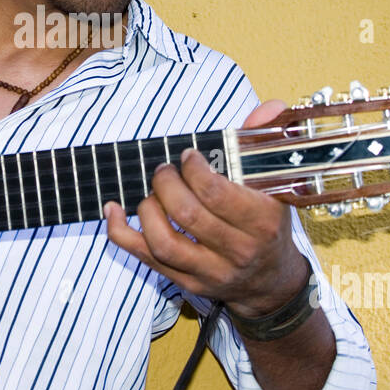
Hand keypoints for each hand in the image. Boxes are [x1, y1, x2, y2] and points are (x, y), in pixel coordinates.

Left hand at [102, 99, 307, 315]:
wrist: (270, 282)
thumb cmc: (269, 225)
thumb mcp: (276, 185)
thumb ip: (265, 142)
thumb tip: (269, 106)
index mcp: (261, 222)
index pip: (216, 193)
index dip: (193, 169)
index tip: (188, 156)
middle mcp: (237, 251)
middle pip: (187, 215)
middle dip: (166, 183)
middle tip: (165, 170)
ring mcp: (210, 271)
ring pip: (163, 242)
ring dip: (148, 208)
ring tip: (152, 191)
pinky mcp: (186, 283)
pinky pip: (145, 259)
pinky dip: (121, 233)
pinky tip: (113, 209)